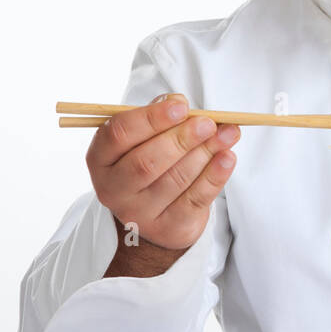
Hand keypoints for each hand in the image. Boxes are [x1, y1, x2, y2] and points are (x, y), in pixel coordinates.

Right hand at [87, 92, 240, 254]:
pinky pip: (195, 199)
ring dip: (205, 153)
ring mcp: (138, 213)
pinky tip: (227, 157)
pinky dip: (215, 176)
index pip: (118, 134)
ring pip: (174, 179)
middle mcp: (113, 188)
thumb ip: (159, 117)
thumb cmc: (152, 163)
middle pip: (146, 162)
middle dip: (182, 139)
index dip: (151, 118)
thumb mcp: (146, 137)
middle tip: (208, 124)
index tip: (181, 106)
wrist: (157, 216)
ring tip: (227, 134)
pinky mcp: (168, 228)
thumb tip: (178, 103)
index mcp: (101, 158)